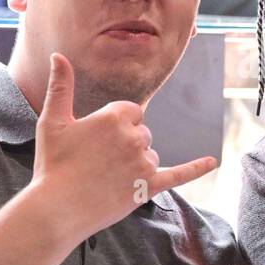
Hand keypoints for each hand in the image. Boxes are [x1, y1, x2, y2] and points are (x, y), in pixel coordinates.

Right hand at [29, 52, 216, 240]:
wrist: (58, 208)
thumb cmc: (53, 164)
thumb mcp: (53, 121)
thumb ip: (61, 86)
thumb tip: (58, 55)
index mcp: (114, 117)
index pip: (131, 111)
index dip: (115, 124)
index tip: (97, 140)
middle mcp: (134, 137)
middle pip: (142, 133)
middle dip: (125, 144)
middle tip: (98, 162)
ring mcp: (143, 162)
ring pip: (150, 155)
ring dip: (136, 164)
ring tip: (107, 177)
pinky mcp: (149, 187)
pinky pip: (179, 175)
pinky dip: (196, 168)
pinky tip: (212, 162)